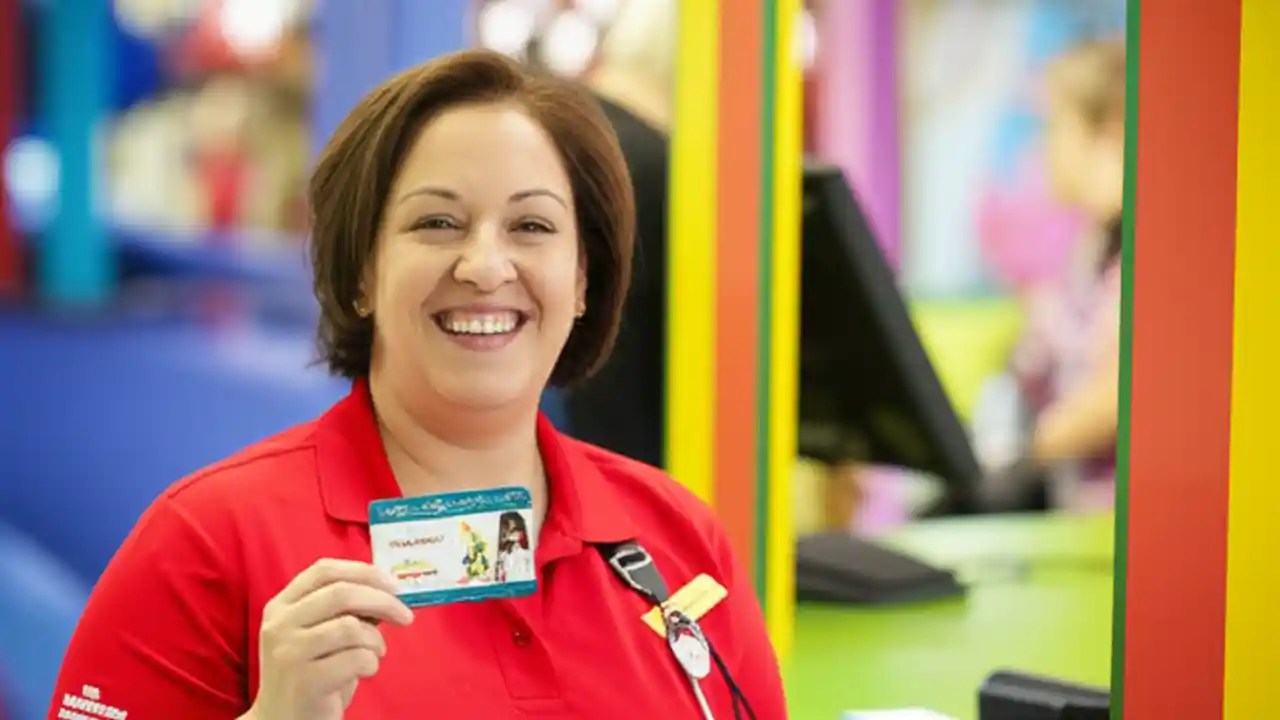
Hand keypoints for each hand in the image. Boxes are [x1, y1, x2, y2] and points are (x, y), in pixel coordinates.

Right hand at [246, 559, 413, 719]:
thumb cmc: (311, 673)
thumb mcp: (318, 634)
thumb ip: (344, 610)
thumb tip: (389, 589)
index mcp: (281, 606)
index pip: (324, 570)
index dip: (364, 572)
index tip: (392, 584)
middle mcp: (280, 625)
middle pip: (342, 593)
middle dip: (383, 601)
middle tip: (405, 615)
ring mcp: (289, 653)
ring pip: (352, 627)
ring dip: (376, 640)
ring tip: (375, 652)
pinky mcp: (306, 681)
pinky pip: (357, 659)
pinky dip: (372, 663)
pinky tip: (364, 671)